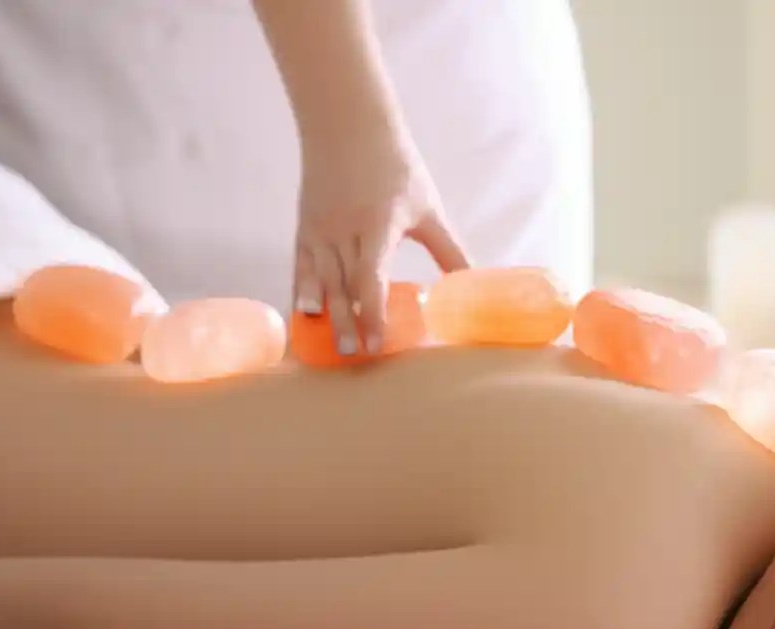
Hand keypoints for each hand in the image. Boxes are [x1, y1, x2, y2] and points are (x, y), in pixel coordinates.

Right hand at [292, 122, 468, 356]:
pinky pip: (301, 267)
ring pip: (320, 280)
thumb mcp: (428, 209)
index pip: (370, 276)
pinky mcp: (304, 228)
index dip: (372, 311)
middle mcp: (342, 230)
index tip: (377, 342)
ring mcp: (319, 229)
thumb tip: (473, 283)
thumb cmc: (396, 166)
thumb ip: (449, 249)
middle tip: (355, 357)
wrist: (349, 126)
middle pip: (343, 285)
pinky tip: (305, 317)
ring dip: (326, 315)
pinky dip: (302, 293)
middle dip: (348, 322)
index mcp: (377, 224)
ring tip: (332, 348)